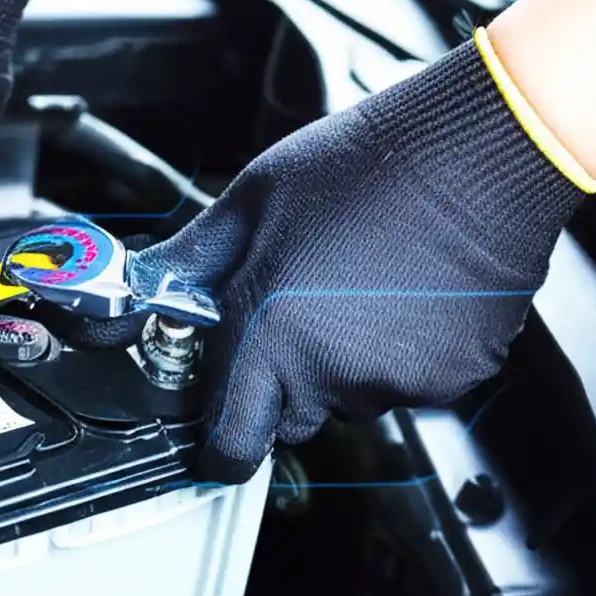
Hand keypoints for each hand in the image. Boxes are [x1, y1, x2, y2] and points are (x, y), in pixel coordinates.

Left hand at [128, 42, 582, 483]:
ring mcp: (394, 381)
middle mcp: (330, 374)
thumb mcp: (248, 206)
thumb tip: (116, 313)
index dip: (217, 447)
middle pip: (286, 420)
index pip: (229, 447)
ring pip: (345, 400)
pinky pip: (403, 386)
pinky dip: (397, 355)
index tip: (215, 433)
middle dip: (278, 384)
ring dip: (339, 365)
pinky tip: (401, 296)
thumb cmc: (361, 167)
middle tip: (294, 312)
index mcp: (269, 338)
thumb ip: (181, 270)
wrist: (478, 148)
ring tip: (355, 287)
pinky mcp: (450, 378)